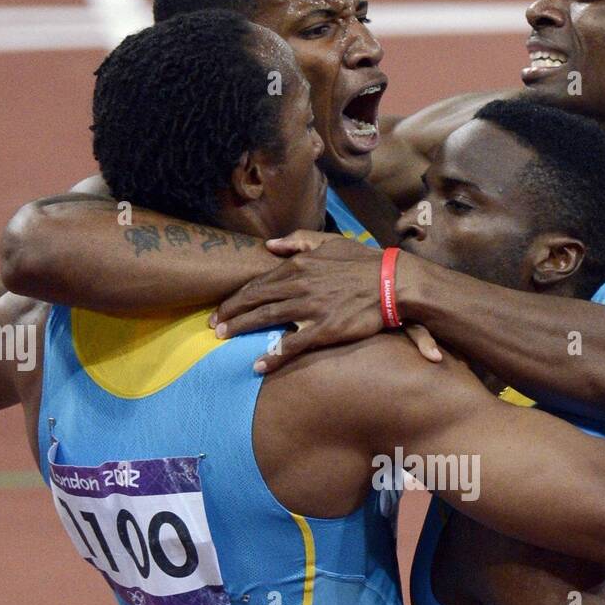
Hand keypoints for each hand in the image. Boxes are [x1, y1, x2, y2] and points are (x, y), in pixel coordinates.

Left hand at [209, 234, 441, 370]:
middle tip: (213, 326)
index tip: (222, 307)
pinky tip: (257, 364)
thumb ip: (298, 239)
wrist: (392, 282)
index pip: (259, 282)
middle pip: (255, 300)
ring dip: (242, 329)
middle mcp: (299, 285)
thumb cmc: (363, 261)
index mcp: (298, 265)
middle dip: (230, 313)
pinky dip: (272, 355)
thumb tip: (270, 244)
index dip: (237, 297)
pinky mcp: (324, 329)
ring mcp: (310, 307)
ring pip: (266, 319)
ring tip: (223, 339)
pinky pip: (292, 344)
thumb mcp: (330, 241)